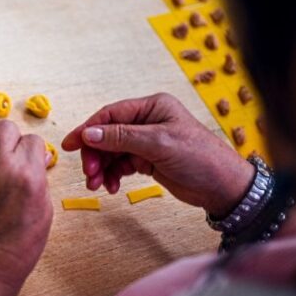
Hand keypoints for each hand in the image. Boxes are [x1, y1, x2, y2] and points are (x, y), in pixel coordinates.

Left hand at [0, 120, 52, 288]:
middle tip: (12, 158)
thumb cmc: (22, 240)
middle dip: (12, 140)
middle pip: (6, 128)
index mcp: (28, 174)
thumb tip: (38, 155)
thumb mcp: (44, 208)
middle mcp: (0, 165)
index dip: (33, 151)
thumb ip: (40, 176)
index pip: (33, 140)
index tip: (31, 163)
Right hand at [61, 93, 254, 217]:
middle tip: (89, 173)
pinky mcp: (149, 159)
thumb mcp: (159, 144)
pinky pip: (121, 164)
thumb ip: (121, 137)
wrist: (225, 187)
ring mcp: (147, 141)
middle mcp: (148, 121)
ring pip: (112, 151)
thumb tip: (89, 133)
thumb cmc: (201, 158)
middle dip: (95, 154)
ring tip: (98, 184)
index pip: (111, 115)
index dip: (88, 129)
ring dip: (102, 167)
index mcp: (153, 107)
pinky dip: (113, 174)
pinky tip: (112, 186)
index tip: (70, 145)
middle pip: (108, 134)